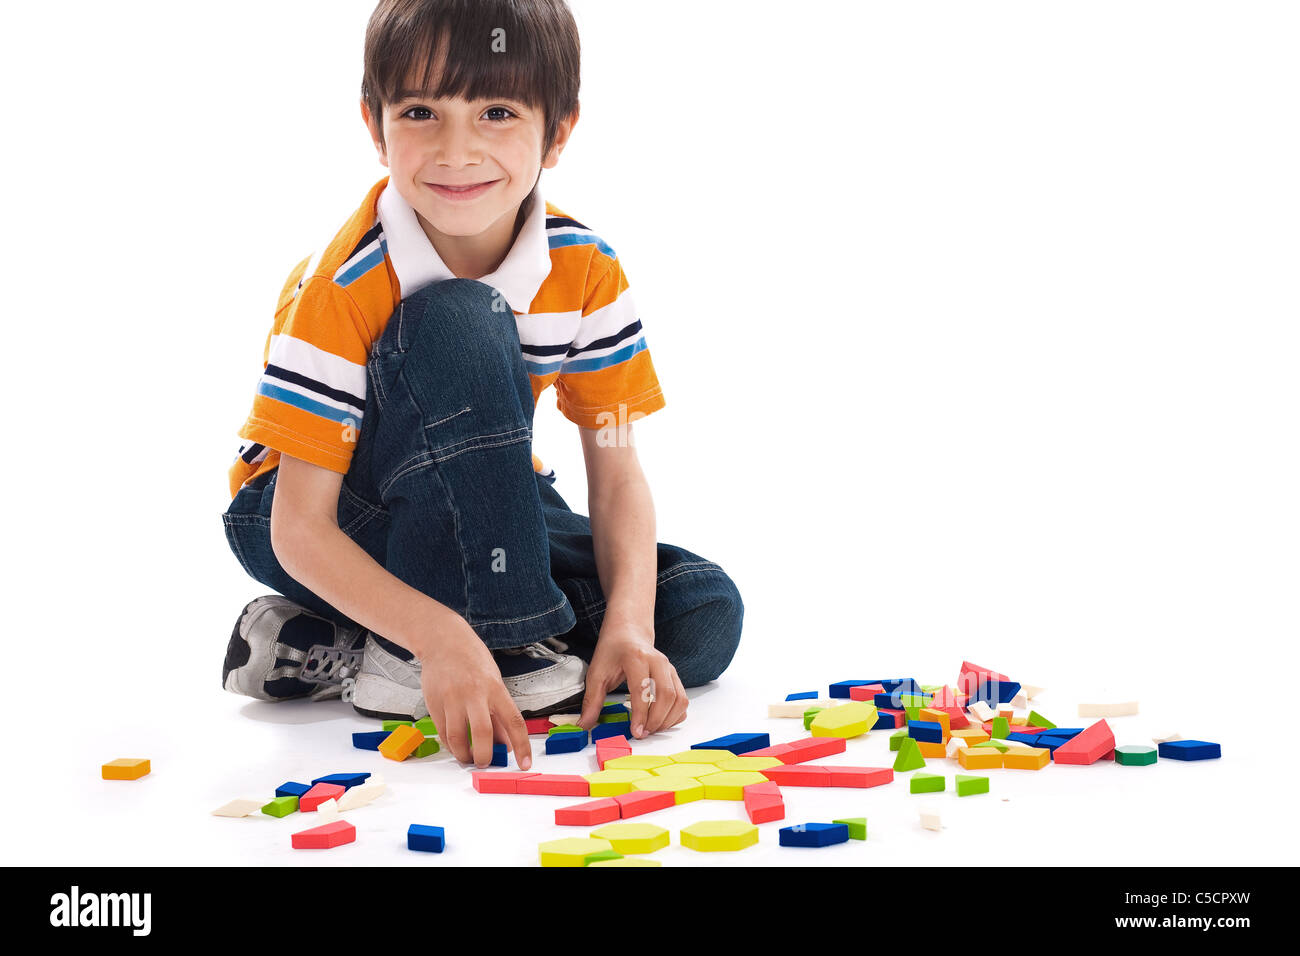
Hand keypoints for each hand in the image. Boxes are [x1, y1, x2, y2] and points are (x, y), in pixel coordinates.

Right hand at [414, 614, 531, 770]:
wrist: (443, 641)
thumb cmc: (472, 661)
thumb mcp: (494, 682)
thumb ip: (499, 714)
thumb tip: (506, 744)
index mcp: (495, 688)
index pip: (513, 722)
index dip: (521, 746)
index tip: (524, 764)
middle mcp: (474, 693)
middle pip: (482, 733)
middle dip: (485, 757)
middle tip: (486, 763)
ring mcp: (452, 699)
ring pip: (458, 738)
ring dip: (465, 756)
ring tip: (469, 758)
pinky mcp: (434, 703)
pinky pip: (443, 734)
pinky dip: (451, 746)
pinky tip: (457, 746)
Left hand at [576, 614, 686, 738]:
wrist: (628, 632)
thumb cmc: (613, 650)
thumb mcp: (597, 673)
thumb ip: (592, 701)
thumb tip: (584, 725)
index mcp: (637, 658)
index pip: (643, 690)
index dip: (641, 715)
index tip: (636, 732)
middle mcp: (658, 661)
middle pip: (666, 696)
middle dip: (656, 720)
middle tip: (641, 734)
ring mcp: (669, 668)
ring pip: (679, 699)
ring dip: (667, 720)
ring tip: (649, 729)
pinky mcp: (675, 676)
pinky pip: (682, 700)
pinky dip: (675, 715)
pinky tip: (660, 721)